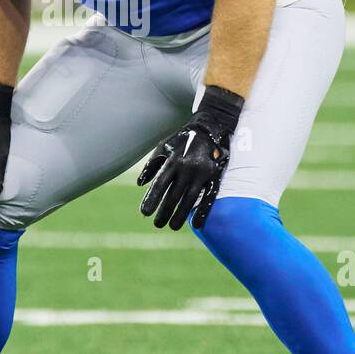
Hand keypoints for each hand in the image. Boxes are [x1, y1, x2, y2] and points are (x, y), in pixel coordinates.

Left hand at [138, 86, 243, 230]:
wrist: (210, 127)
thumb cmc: (182, 139)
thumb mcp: (163, 145)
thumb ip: (151, 164)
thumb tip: (139, 184)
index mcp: (173, 160)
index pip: (160, 184)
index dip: (152, 199)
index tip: (144, 213)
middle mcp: (187, 167)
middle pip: (173, 195)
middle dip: (164, 212)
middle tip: (157, 224)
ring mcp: (202, 173)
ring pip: (190, 199)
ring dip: (180, 216)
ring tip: (172, 226)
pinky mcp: (215, 176)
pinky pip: (208, 197)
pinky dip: (203, 212)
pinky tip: (196, 224)